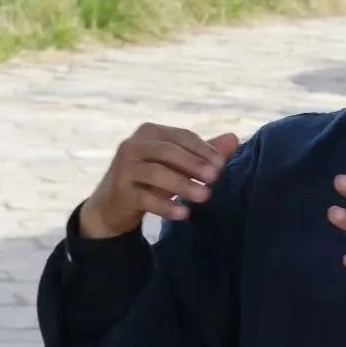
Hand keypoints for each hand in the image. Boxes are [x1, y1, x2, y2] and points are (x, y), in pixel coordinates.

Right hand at [79, 123, 239, 239]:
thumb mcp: (176, 164)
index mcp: (149, 132)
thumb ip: (202, 152)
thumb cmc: (149, 179)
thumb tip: (234, 138)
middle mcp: (132, 145)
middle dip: (194, 164)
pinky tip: (184, 214)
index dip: (202, 149)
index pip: (180, 136)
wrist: (111, 205)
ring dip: (183, 185)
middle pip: (168, 151)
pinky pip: (145, 197)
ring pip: (157, 173)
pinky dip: (166, 206)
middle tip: (216, 178)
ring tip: (205, 196)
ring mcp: (123, 168)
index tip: (222, 165)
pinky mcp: (119, 191)